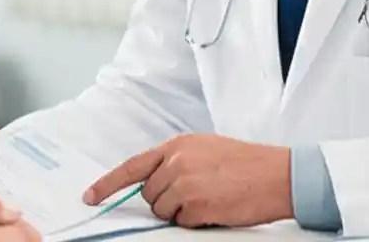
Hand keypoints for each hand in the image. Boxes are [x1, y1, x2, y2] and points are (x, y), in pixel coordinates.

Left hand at [82, 134, 292, 228]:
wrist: (279, 174)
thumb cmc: (247, 163)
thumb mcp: (205, 150)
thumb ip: (176, 162)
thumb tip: (155, 184)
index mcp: (176, 145)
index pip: (132, 166)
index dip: (108, 183)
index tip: (90, 196)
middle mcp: (175, 162)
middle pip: (148, 194)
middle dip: (164, 201)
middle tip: (196, 195)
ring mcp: (184, 184)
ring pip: (163, 211)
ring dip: (180, 213)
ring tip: (210, 199)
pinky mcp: (196, 206)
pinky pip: (182, 223)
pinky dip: (197, 221)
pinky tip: (217, 208)